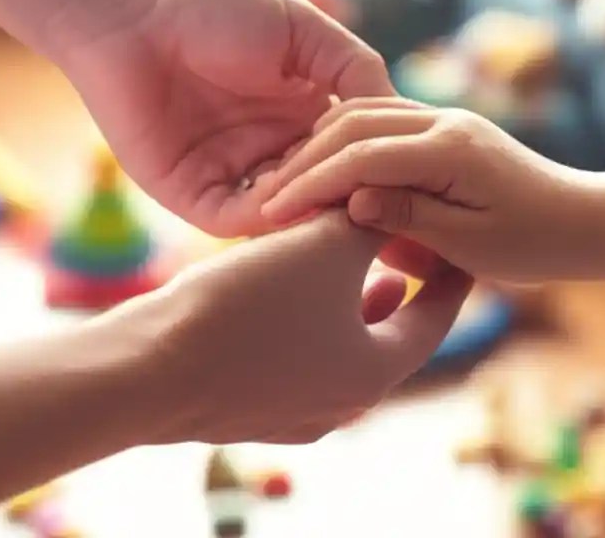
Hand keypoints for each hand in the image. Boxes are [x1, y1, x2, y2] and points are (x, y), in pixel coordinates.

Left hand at [52, 0, 392, 236]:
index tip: (416, 176)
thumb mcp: (306, 32)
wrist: (133, 11)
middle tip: (387, 209)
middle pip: (326, 196)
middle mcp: (275, 154)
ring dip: (312, 215)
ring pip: (286, 218)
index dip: (382, 167)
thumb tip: (406, 119)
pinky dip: (266, 220)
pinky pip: (236, 222)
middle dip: (353, 203)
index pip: (354, 158)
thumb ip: (357, 73)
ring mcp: (234, 178)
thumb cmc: (217, 7)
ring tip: (343, 210)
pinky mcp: (191, 196)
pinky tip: (290, 205)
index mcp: (305, 117)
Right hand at [97, 211, 472, 444]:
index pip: (436, 316)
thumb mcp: (323, 246)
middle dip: (396, 279)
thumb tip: (387, 191)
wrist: (147, 370)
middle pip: (388, 334)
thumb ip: (368, 216)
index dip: (449, 269)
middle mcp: (343, 402)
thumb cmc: (249, 305)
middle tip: (404, 238)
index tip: (456, 237)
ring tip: (352, 255)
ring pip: (336, 344)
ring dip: (346, 296)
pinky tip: (282, 283)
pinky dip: (302, 316)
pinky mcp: (247, 409)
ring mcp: (293, 412)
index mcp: (377, 371)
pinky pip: (293, 356)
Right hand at [261, 100, 604, 283]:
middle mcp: (444, 121)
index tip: (269, 214)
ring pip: (361, 114)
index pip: (359, 157)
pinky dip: (345, 143)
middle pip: (351, 124)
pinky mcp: (444, 128)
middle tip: (266, 200)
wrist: (588, 221)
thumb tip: (350, 199)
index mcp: (450, 149)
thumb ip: (408, 219)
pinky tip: (324, 174)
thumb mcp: (471, 244)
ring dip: (319, 147)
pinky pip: (381, 123)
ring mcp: (444, 118)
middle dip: (304, 161)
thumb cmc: (536, 244)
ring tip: (286, 187)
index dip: (309, 184)